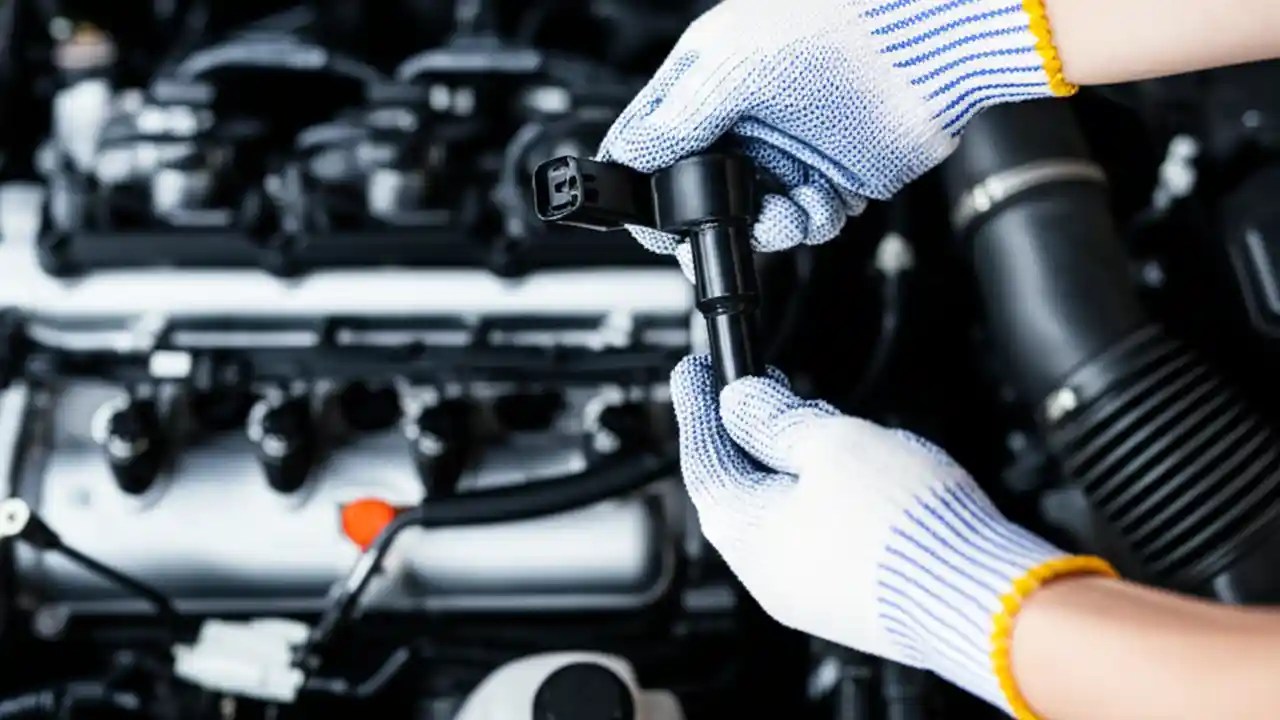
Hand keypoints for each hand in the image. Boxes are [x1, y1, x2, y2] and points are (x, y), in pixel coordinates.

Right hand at [597, 0, 1072, 266]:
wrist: (925, 52)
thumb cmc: (837, 30)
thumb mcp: (734, 69)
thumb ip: (676, 120)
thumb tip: (628, 156)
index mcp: (707, 82)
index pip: (651, 143)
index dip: (645, 187)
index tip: (655, 224)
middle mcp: (743, 120)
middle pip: (701, 196)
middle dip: (713, 224)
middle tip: (723, 236)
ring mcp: (786, 152)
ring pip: (752, 221)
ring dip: (771, 228)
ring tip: (791, 209)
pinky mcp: (828, 180)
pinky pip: (802, 224)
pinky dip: (811, 222)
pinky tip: (823, 199)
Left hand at [669, 355, 1085, 713]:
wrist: (982, 598)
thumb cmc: (905, 528)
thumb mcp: (831, 443)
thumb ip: (776, 418)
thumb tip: (739, 402)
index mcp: (745, 533)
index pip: (703, 455)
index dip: (698, 404)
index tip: (695, 371)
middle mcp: (768, 572)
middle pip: (742, 482)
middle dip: (753, 428)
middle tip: (756, 385)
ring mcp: (809, 589)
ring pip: (785, 506)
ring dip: (795, 458)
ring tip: (816, 418)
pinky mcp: (850, 597)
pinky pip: (821, 532)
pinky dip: (825, 492)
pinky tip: (851, 468)